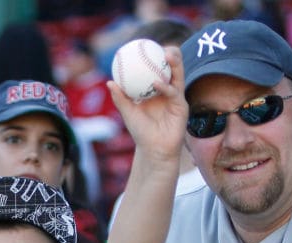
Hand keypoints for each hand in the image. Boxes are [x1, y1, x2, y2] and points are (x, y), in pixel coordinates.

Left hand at [106, 46, 187, 162]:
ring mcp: (176, 97)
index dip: (155, 57)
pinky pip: (174, 92)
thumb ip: (120, 98)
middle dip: (171, 54)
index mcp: (156, 90)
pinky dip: (165, 87)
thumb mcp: (128, 113)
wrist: (154, 149)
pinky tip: (157, 83)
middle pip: (172, 68)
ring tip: (167, 53)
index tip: (147, 46)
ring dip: (174, 63)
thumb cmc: (141, 132)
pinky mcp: (181, 106)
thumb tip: (109, 82)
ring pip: (178, 75)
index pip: (158, 68)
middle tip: (161, 45)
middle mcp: (168, 91)